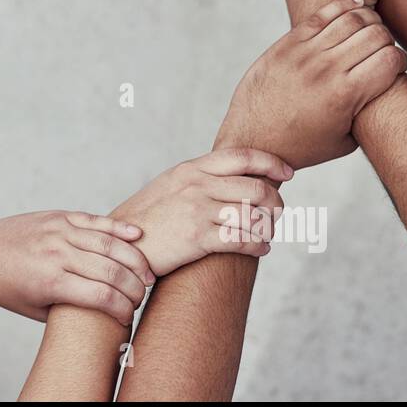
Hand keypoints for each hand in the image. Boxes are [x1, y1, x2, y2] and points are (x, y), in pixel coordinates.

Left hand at [0, 211, 152, 325]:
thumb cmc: (4, 287)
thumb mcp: (34, 309)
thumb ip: (68, 308)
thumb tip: (104, 311)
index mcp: (50, 282)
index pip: (102, 297)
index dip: (123, 309)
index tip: (129, 316)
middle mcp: (57, 254)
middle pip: (112, 270)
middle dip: (135, 286)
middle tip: (143, 294)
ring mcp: (58, 231)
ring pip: (109, 243)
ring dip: (135, 258)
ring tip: (148, 272)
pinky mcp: (58, 216)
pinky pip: (95, 220)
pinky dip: (119, 228)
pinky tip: (138, 236)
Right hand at [111, 150, 292, 272]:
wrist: (119, 244)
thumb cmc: (146, 218)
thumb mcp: (169, 186)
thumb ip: (197, 179)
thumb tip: (230, 179)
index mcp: (191, 169)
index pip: (242, 156)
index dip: (271, 163)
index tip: (287, 173)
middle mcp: (196, 185)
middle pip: (255, 187)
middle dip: (275, 203)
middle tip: (276, 214)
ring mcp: (197, 211)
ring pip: (252, 214)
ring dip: (268, 227)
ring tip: (267, 234)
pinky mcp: (197, 238)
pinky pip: (242, 240)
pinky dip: (258, 245)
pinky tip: (260, 250)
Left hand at [218, 0, 406, 168]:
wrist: (253, 139)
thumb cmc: (302, 145)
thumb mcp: (345, 140)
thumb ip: (369, 110)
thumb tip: (391, 88)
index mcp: (345, 95)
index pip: (391, 59)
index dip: (400, 61)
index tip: (395, 67)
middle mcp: (325, 70)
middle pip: (376, 34)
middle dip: (387, 40)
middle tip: (381, 50)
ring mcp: (304, 53)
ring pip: (351, 18)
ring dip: (368, 21)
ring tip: (368, 32)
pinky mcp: (287, 43)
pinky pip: (322, 14)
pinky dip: (345, 6)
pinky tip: (355, 8)